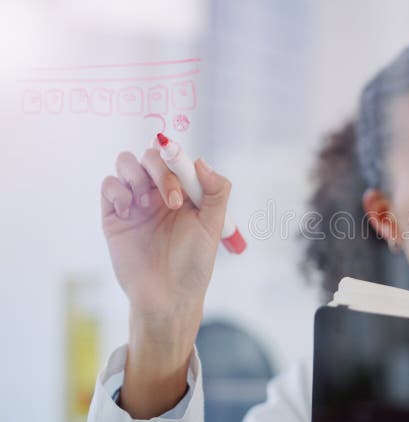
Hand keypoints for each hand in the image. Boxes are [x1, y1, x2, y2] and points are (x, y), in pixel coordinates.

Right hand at [100, 147, 231, 416]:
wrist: (167, 298)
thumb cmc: (193, 264)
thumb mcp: (212, 227)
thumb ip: (215, 192)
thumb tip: (201, 161)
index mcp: (185, 192)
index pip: (177, 159)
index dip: (177, 157)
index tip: (180, 163)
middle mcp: (159, 193)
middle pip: (151, 156)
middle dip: (160, 170)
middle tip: (172, 201)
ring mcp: (135, 201)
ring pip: (126, 163)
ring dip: (137, 176)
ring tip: (147, 204)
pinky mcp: (114, 215)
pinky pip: (109, 185)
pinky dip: (117, 190)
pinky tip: (129, 211)